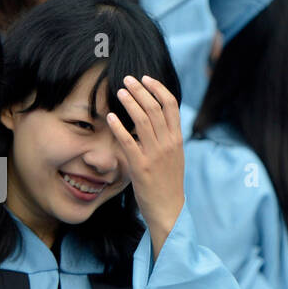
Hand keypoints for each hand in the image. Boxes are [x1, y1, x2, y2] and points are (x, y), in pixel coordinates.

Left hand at [106, 75, 185, 252]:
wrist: (169, 209)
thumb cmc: (168, 184)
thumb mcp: (174, 157)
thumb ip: (167, 138)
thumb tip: (156, 121)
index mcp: (176, 139)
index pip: (171, 105)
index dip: (158, 88)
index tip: (146, 79)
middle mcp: (168, 144)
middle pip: (155, 107)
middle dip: (140, 89)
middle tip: (127, 79)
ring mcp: (155, 155)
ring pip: (143, 120)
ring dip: (130, 102)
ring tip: (120, 91)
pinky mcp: (140, 167)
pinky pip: (128, 142)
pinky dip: (119, 127)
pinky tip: (110, 116)